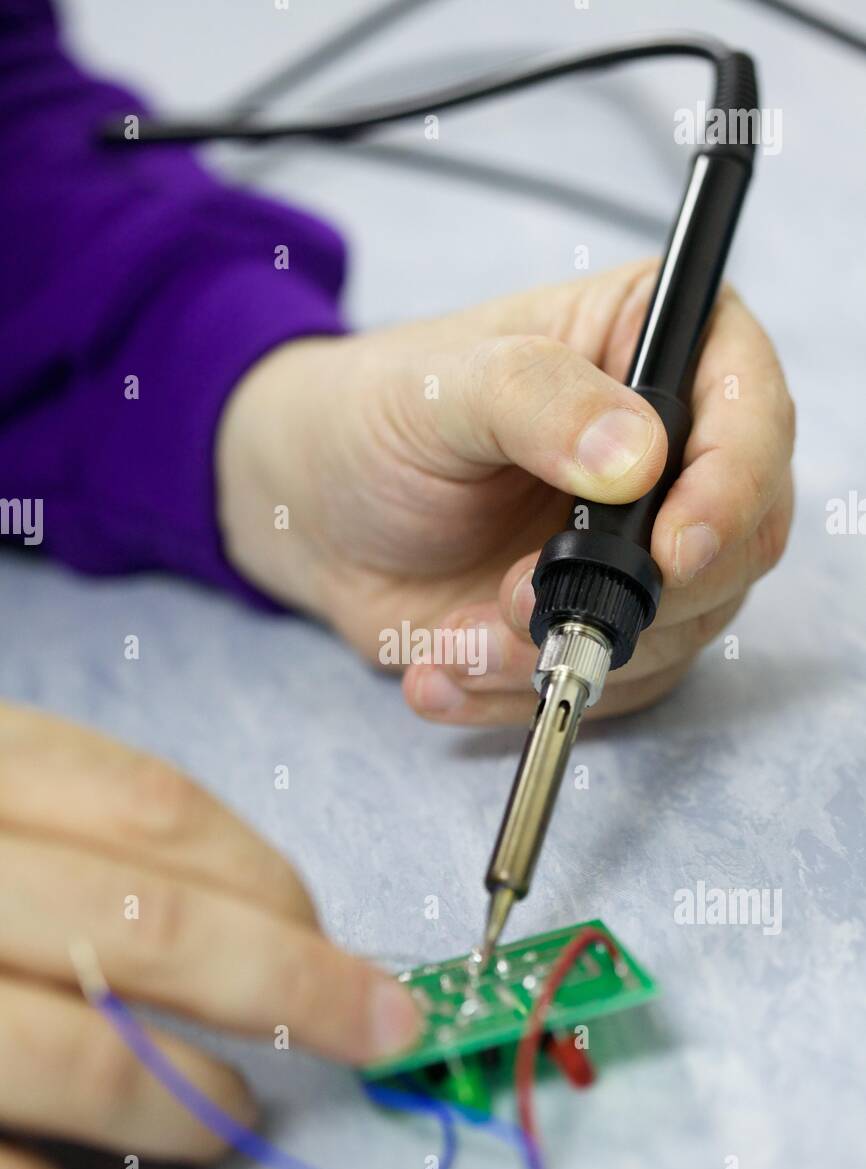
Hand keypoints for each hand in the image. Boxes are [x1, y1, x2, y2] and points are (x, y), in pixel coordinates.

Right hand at [0, 702, 417, 1168]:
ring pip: (77, 1056)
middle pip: (143, 925)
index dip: (273, 884)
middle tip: (379, 1030)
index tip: (339, 940)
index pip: (155, 813)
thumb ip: (87, 840)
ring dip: (188, 1101)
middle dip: (290, 988)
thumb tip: (266, 922)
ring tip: (234, 1120)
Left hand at [217, 260, 794, 723]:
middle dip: (637, 596)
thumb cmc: (375, 418)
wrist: (313, 513)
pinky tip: (443, 670)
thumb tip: (635, 455)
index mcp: (652, 351)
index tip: (674, 550)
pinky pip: (611, 683)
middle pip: (739, 541)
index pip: (751, 416)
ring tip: (458, 639)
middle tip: (519, 599)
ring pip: (679, 631)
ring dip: (568, 652)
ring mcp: (643, 549)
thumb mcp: (442, 389)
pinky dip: (526, 694)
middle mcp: (671, 457)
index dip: (732, 489)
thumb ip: (537, 403)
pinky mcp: (605, 622)